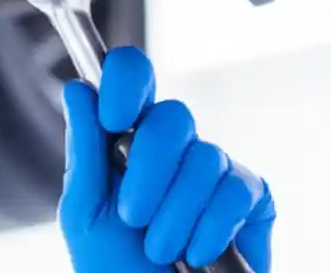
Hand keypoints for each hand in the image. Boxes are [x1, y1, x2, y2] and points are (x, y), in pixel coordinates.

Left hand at [59, 47, 274, 271]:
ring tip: (161, 251)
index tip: (112, 117)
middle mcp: (175, 148)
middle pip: (173, 117)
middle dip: (148, 172)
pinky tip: (196, 254)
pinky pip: (237, 191)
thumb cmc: (115, 271)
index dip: (126, 81)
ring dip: (175, 216)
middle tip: (133, 218)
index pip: (133, 77)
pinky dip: (212, 228)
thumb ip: (85, 152)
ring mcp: (216, 171)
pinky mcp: (253, 198)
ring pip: (205, 158)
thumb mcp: (85, 216)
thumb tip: (77, 88)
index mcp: (127, 141)